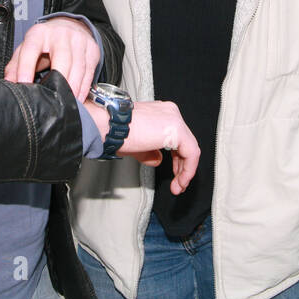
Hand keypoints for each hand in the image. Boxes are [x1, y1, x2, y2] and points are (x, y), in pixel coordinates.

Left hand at [4, 17, 98, 100]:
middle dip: (58, 80)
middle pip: (61, 58)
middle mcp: (60, 35)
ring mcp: (79, 41)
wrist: (69, 27)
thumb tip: (8, 84)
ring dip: (72, 88)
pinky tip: (77, 98)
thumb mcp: (27, 49)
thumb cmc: (44, 43)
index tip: (23, 84)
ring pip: (78, 67)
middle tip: (52, 100)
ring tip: (65, 102)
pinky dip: (83, 88)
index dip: (25, 67)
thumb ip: (15, 66)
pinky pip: (89, 71)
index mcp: (39, 34)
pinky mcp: (92, 49)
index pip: (30, 50)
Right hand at [85, 100, 200, 194]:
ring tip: (178, 186)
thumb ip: (150, 151)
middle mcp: (169, 112)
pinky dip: (187, 169)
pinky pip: (191, 152)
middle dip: (182, 167)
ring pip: (190, 148)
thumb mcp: (137, 144)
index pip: (177, 138)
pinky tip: (180, 180)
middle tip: (178, 184)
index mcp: (161, 112)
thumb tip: (158, 160)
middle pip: (185, 144)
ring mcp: (174, 118)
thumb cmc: (114, 132)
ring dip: (185, 171)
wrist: (107, 126)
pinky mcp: (177, 128)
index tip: (174, 176)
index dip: (177, 160)